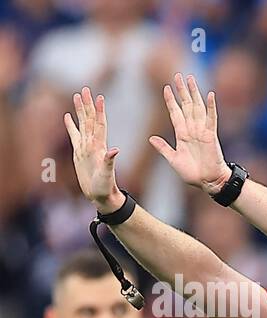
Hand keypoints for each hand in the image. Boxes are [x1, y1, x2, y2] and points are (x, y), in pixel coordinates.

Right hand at [63, 86, 125, 212]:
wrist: (101, 196)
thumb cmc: (105, 187)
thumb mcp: (107, 174)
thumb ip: (110, 162)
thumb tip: (115, 150)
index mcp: (99, 147)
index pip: (99, 125)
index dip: (99, 111)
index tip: (100, 97)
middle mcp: (93, 144)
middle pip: (89, 120)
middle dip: (88, 104)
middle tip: (86, 89)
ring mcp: (85, 147)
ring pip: (82, 124)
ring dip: (80, 110)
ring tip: (77, 95)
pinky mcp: (79, 152)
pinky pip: (73, 135)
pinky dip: (70, 125)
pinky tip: (67, 116)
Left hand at [150, 73, 230, 194]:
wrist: (208, 182)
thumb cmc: (192, 173)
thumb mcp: (173, 160)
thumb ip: (163, 148)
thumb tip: (151, 138)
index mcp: (182, 134)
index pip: (175, 113)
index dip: (171, 100)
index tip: (166, 87)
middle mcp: (192, 129)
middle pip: (186, 105)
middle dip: (182, 91)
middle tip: (178, 75)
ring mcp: (202, 131)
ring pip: (197, 107)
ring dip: (194, 93)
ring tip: (191, 79)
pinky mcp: (211, 135)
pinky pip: (212, 118)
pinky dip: (211, 107)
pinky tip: (210, 95)